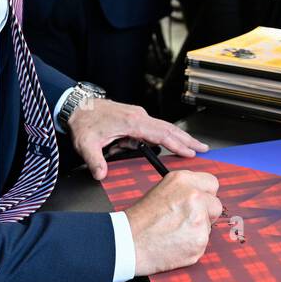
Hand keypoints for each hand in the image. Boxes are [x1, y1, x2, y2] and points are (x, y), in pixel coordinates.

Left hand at [67, 98, 207, 180]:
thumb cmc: (83, 122)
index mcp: (132, 122)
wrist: (77, 106)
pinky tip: (170, 144)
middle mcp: (138, 116)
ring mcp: (138, 116)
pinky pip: (154, 127)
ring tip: (192, 147)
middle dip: (187, 139)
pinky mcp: (135, 117)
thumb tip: (101, 175)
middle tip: (203, 148)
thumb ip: (94, 161)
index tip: (191, 152)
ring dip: (179, 137)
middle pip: (169, 129)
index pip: (161, 134)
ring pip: (164, 127)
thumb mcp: (86, 144)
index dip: (177, 144)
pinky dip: (166, 135)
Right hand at [124, 169, 222, 274]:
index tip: (200, 202)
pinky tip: (175, 244)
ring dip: (197, 231)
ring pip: (209, 226)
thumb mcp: (162, 190)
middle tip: (186, 221)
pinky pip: (203, 243)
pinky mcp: (199, 242)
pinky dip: (191, 246)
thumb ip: (185, 190)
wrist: (127, 242)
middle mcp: (195, 197)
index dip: (205, 195)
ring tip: (174, 233)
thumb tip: (202, 194)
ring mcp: (199, 220)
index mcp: (184, 180)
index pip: (212, 183)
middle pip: (216, 205)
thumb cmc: (140, 219)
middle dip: (205, 214)